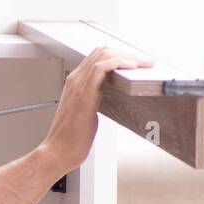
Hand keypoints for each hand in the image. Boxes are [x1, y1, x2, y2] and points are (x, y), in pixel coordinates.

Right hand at [39, 45, 153, 174]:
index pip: (97, 57)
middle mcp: (75, 79)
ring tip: (143, 63)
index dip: (118, 55)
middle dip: (126, 53)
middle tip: (144, 62)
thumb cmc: (71, 138)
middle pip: (102, 51)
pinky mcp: (84, 93)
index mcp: (75, 82)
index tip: (136, 62)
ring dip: (127, 56)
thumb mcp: (85, 113)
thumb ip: (94, 101)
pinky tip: (132, 67)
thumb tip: (108, 99)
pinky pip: (101, 68)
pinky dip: (119, 63)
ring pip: (104, 55)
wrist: (59, 151)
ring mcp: (78, 84)